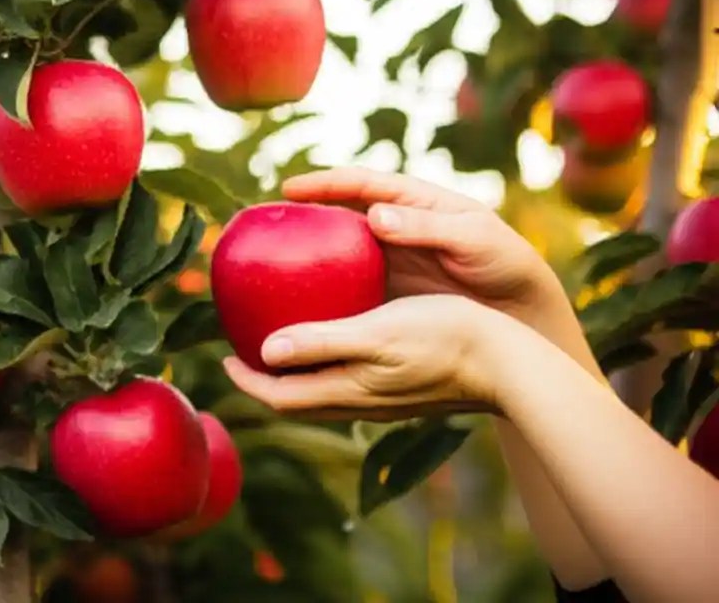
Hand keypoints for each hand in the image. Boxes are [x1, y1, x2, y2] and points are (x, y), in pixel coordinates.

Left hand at [223, 295, 530, 420]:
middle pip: (296, 399)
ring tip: (282, 343)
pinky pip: (351, 381)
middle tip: (245, 349)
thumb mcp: (375, 332)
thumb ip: (320, 342)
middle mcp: (360, 402)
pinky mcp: (404, 389)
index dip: (246, 380)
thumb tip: (265, 351)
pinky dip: (329, 365)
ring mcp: (383, 400)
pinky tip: (341, 337)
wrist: (509, 362)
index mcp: (346, 390)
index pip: (279, 395)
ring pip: (324, 392)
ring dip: (296, 373)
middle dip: (264, 379)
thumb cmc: (442, 337)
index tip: (224, 357)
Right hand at [281, 167, 559, 324]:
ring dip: (308, 255)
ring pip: (338, 252)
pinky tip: (302, 305)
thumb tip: (374, 215)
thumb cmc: (505, 264)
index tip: (290, 189)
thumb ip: (427, 227)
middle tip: (266, 224)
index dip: (324, 183)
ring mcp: (390, 260)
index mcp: (414, 202)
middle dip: (303, 215)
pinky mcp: (391, 292)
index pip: (360, 184)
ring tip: (270, 265)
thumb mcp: (474, 239)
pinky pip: (350, 287)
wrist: (524, 311)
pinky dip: (326, 290)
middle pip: (339, 215)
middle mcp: (395, 227)